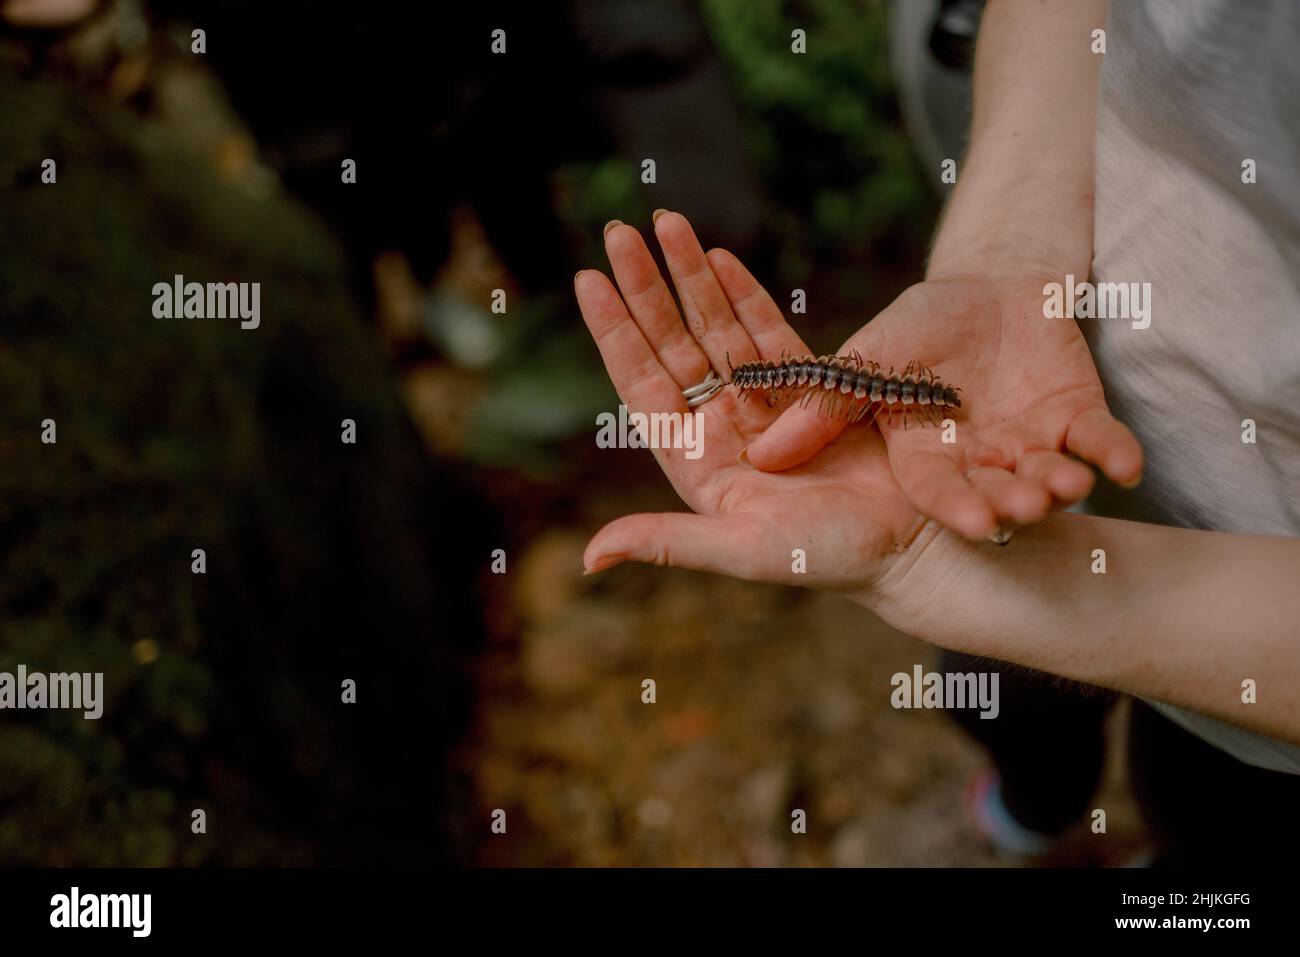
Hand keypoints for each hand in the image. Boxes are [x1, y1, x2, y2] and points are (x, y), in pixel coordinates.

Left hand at [575, 212, 927, 594]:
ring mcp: (765, 402)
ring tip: (666, 222)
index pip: (642, 383)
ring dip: (691, 276)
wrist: (912, 545)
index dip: (616, 332)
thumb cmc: (826, 556)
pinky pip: (769, 331)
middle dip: (646, 288)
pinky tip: (720, 257)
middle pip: (672, 343)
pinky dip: (745, 293)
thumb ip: (667, 544)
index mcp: (697, 459)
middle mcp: (723, 426)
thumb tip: (590, 558)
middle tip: (618, 232)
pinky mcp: (812, 386)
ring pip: (717, 326)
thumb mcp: (741, 550)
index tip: (588, 280)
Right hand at [741, 272, 1144, 539]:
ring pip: (1048, 479)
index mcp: (925, 454)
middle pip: (995, 494)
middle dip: (1010, 505)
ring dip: (1060, 487)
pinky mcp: (1080, 424)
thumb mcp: (871, 355)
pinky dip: (1115, 457)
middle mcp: (979, 463)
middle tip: (1022, 508)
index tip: (973, 521)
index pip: (937, 490)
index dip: (955, 506)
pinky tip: (1126, 467)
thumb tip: (762, 459)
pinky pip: (1102, 447)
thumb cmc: (924, 322)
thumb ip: (827, 404)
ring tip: (1066, 484)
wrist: (995, 286)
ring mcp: (1032, 448)